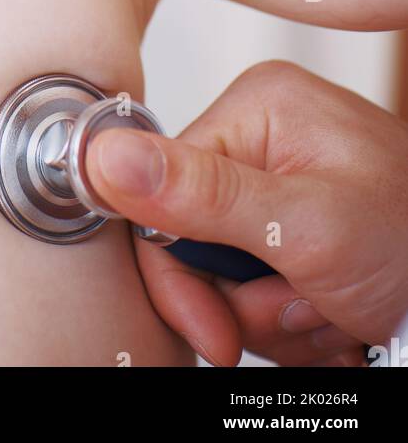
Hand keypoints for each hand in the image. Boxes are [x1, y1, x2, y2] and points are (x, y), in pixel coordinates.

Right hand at [85, 60, 407, 366]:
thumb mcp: (307, 223)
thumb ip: (201, 194)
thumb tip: (99, 157)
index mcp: (258, 109)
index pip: (160, 191)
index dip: (180, 274)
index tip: (215, 333)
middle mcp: (263, 142)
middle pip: (193, 244)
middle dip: (248, 300)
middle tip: (306, 309)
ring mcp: (281, 192)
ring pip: (227, 285)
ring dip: (280, 319)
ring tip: (339, 310)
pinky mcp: (297, 237)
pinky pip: (260, 299)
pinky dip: (300, 326)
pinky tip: (343, 317)